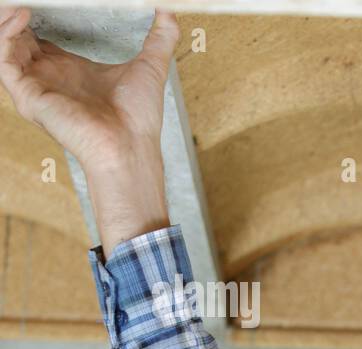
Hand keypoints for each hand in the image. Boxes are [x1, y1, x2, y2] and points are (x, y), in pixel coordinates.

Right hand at [0, 6, 178, 169]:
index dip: (37, 15)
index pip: (39, 39)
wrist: (129, 146)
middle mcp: (49, 77)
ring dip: (6, 20)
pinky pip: (2, 60)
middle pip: (17, 39)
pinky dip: (5, 34)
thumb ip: (160, 38)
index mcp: (70, 70)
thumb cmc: (137, 118)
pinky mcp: (28, 95)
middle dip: (15, 14)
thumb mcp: (150, 66)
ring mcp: (36, 86)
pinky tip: (22, 15)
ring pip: (5, 45)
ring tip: (21, 3)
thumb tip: (170, 12)